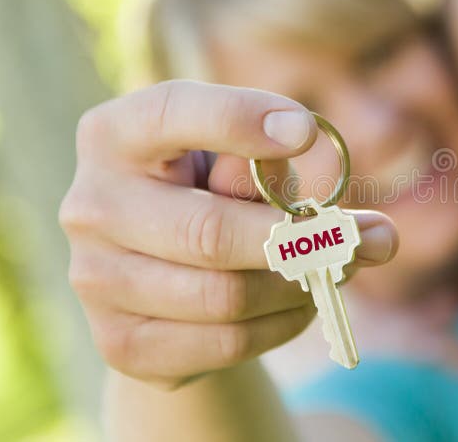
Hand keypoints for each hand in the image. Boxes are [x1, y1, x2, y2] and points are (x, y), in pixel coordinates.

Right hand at [60, 80, 397, 389]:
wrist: (161, 275)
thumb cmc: (210, 193)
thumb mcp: (235, 164)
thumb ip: (274, 172)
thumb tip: (366, 231)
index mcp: (115, 134)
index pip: (172, 113)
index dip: (240, 119)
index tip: (305, 132)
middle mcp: (90, 204)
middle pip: (209, 232)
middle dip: (299, 240)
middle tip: (359, 240)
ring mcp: (96, 280)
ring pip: (224, 296)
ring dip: (298, 286)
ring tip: (336, 268)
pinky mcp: (121, 344)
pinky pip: (224, 344)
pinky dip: (281, 325)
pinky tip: (300, 305)